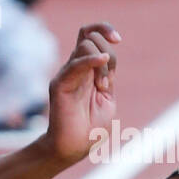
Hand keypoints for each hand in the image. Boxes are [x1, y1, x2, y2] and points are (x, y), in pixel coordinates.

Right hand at [41, 22, 119, 165]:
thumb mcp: (107, 98)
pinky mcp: (59, 85)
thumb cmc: (90, 129)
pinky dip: (91, 60)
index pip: (91, 35)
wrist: (73, 148)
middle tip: (107, 83)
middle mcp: (74, 69)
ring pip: (84, 45)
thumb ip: (108, 76)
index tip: (118, 39)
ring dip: (102, 64)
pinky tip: (103, 61)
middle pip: (89, 37)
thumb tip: (108, 55)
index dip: (105, 30)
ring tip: (102, 88)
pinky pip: (75, 64)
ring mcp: (66, 75)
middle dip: (108, 54)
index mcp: (87, 70)